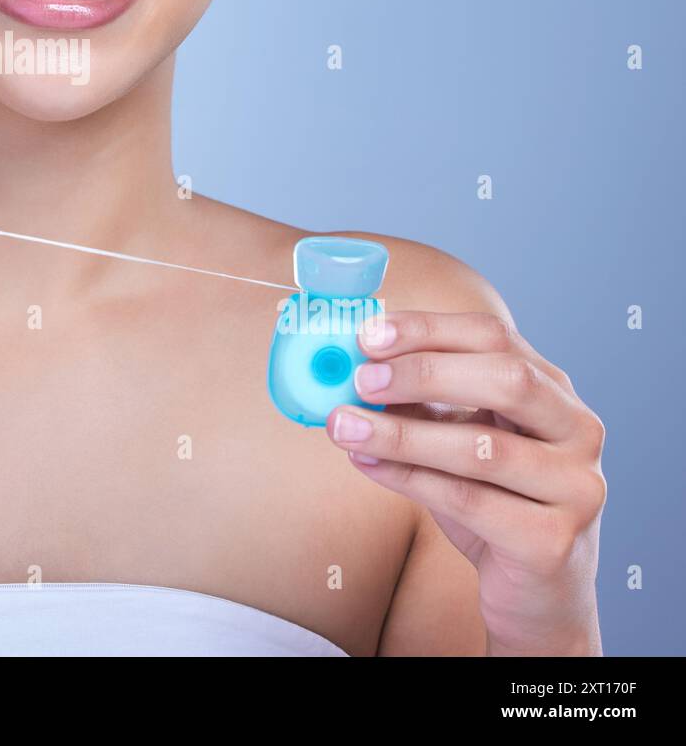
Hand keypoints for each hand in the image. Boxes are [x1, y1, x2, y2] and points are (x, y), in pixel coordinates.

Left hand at [325, 308, 606, 655]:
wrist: (538, 593)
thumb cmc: (492, 501)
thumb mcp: (457, 438)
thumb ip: (419, 402)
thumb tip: (352, 370)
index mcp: (554, 390)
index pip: (494, 336)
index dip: (428, 330)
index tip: (367, 336)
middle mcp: (577, 431)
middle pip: (506, 380)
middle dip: (424, 374)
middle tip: (361, 379)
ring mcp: (575, 487)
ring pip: (482, 448)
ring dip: (401, 434)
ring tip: (344, 426)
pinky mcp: (553, 541)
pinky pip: (469, 501)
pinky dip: (408, 478)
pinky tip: (367, 463)